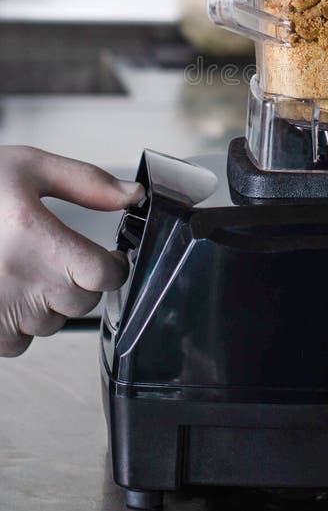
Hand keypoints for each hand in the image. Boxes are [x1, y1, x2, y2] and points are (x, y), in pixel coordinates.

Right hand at [0, 146, 144, 356]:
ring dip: (48, 302)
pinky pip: (18, 342)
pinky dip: (18, 322)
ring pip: (52, 323)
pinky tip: (3, 289)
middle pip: (82, 301)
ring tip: (21, 267)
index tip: (108, 256)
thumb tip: (132, 194)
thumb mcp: (29, 167)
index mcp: (35, 238)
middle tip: (57, 255)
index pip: (104, 275)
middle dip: (80, 280)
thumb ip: (87, 182)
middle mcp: (17, 282)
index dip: (114, 265)